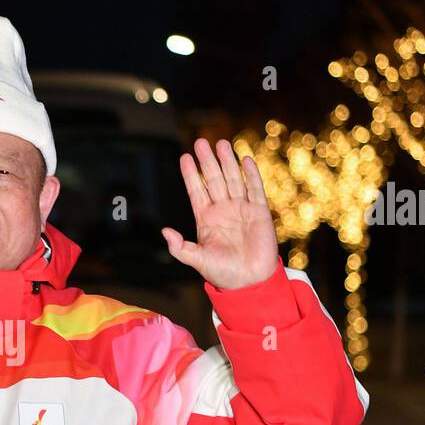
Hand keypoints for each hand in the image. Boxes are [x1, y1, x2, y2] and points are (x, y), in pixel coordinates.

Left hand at [161, 138, 278, 289]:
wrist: (249, 282)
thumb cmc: (223, 273)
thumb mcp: (197, 260)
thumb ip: (180, 247)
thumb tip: (165, 232)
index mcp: (206, 219)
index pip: (197, 191)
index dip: (191, 175)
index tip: (184, 158)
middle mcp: (223, 210)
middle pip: (214, 180)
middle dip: (207, 161)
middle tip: (201, 142)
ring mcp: (241, 209)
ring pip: (233, 180)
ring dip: (227, 162)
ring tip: (221, 144)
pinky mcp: (259, 213)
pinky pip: (255, 189)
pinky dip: (251, 175)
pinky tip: (245, 160)